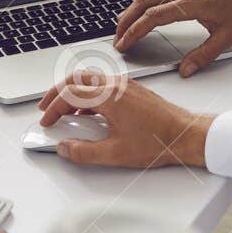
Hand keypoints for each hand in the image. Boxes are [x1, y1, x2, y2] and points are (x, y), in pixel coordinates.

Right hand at [38, 72, 212, 167]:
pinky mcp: (133, 90)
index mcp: (109, 96)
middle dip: (56, 92)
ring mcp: (125, 85)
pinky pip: (102, 85)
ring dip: (72, 92)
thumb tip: (65, 148)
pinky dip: (88, 94)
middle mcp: (116, 85)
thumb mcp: (115, 154)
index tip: (46, 121)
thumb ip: (84, 152)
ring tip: (64, 110)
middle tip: (46, 108)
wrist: (185, 135)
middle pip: (76, 79)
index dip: (53, 108)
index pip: (69, 94)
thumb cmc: (159, 141)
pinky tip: (88, 112)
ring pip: (89, 79)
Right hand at [113, 0, 231, 76]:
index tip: (125, 43)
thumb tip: (186, 70)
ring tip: (123, 28)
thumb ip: (204, 55)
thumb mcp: (227, 37)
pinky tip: (139, 12)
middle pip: (143, 2)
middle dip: (126, 21)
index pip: (154, 16)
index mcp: (191, 4)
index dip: (136, 30)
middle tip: (117, 38)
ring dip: (131, 10)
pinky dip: (142, 2)